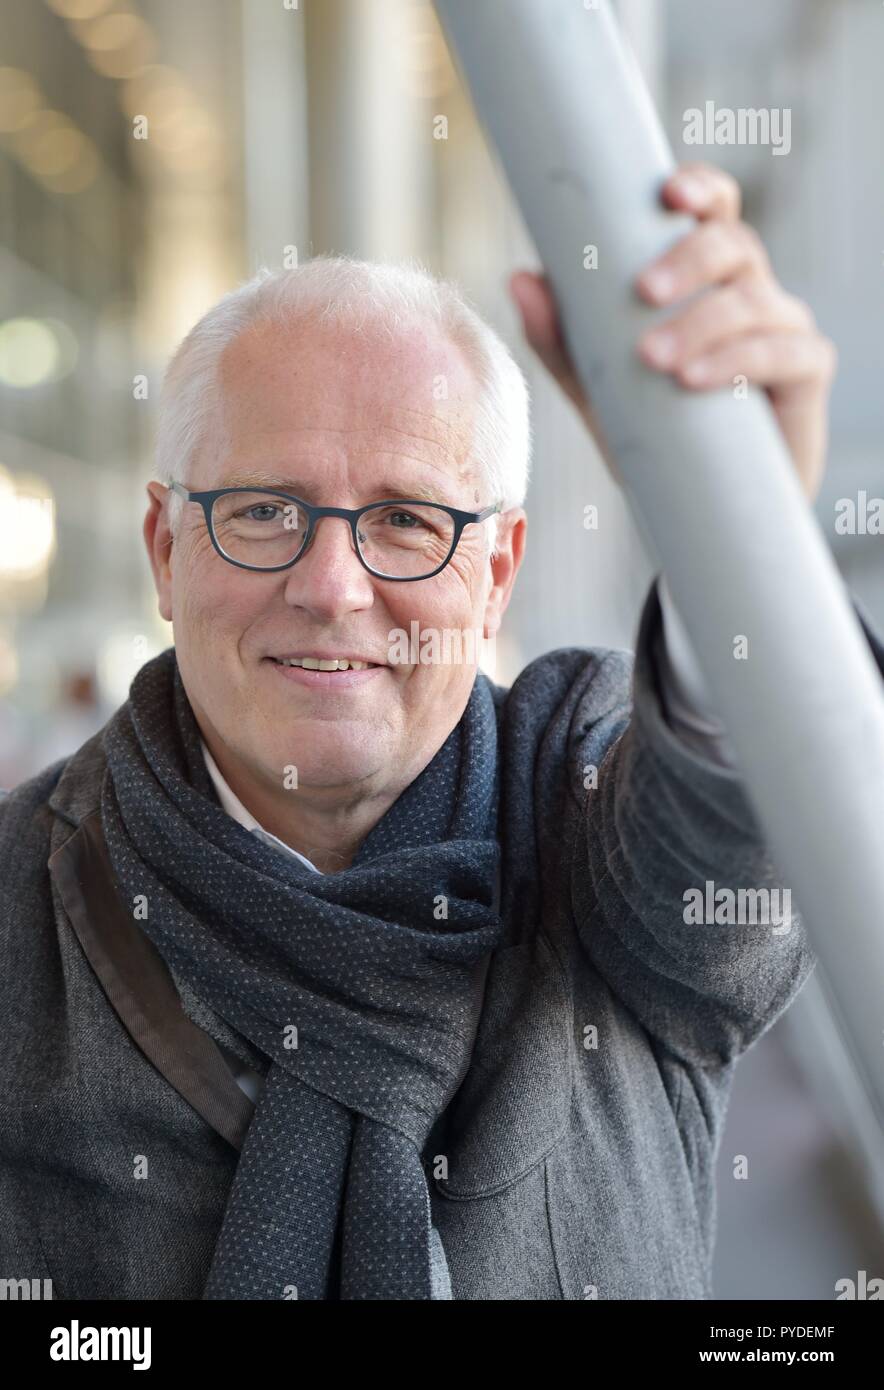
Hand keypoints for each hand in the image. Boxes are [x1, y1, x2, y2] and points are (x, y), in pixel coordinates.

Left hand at [509, 161, 837, 503]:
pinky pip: (784, 352)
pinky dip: (739, 360)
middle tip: (642, 291)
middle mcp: (751, 290)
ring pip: (753, 301)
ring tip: (653, 359)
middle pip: (734, 244)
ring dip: (701, 323)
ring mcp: (785, 327)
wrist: (700, 508)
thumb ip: (560, 338)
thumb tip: (520, 277)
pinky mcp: (807, 373)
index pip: (713, 211)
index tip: (668, 190)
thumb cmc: (655, 433)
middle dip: (689, 259)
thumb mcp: (595, 388)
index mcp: (706, 277)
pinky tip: (697, 379)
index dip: (700, 187)